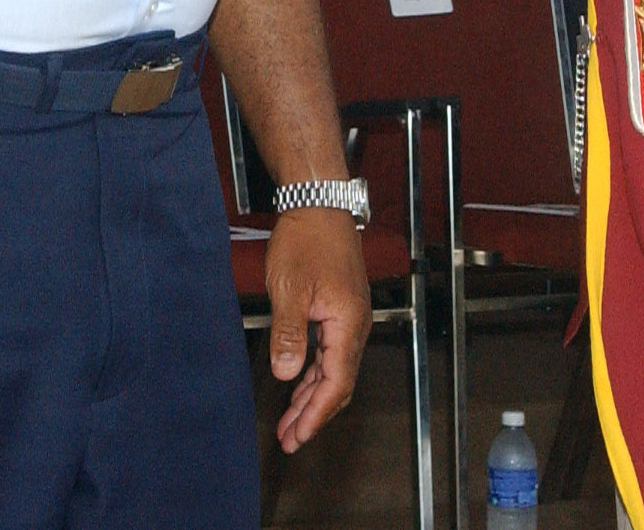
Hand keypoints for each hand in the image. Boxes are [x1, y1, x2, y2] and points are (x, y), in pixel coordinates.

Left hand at [261, 205, 368, 452]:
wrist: (317, 204)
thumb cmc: (306, 241)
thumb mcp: (289, 290)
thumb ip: (290, 335)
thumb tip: (288, 374)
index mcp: (348, 324)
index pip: (336, 383)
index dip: (316, 413)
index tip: (297, 435)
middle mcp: (355, 325)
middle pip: (338, 383)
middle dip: (313, 414)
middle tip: (290, 439)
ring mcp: (348, 317)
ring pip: (334, 370)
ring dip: (312, 396)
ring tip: (290, 420)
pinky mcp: (339, 309)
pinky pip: (330, 352)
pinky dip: (314, 373)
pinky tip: (298, 384)